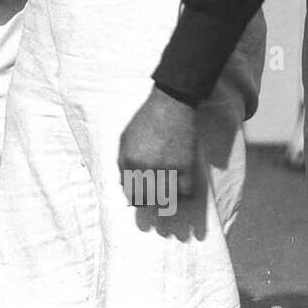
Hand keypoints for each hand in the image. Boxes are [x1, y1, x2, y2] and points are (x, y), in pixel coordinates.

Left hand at [117, 87, 198, 208]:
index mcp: (128, 162)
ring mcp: (166, 168)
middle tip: (155, 201)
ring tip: (168, 196)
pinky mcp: (186, 166)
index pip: (130, 193)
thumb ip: (121, 162)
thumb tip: (123, 184)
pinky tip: (182, 189)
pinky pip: (186, 191)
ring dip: (167, 200)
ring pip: (166, 199)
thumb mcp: (124, 139)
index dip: (135, 199)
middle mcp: (145, 168)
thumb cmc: (145, 121)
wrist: (171, 105)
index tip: (141, 201)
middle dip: (150, 202)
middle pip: (147, 199)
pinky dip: (184, 193)